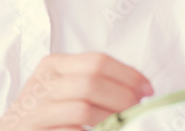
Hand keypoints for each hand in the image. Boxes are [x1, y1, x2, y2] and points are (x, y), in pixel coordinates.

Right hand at [0, 53, 152, 130]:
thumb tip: (137, 90)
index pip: (98, 61)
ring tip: (123, 125)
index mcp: (54, 65)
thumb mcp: (62, 89)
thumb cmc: (42, 114)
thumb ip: (91, 84)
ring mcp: (37, 110)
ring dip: (111, 119)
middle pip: (92, 81)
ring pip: (84, 109)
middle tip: (138, 110)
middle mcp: (44, 83)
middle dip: (123, 97)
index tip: (147, 89)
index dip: (128, 74)